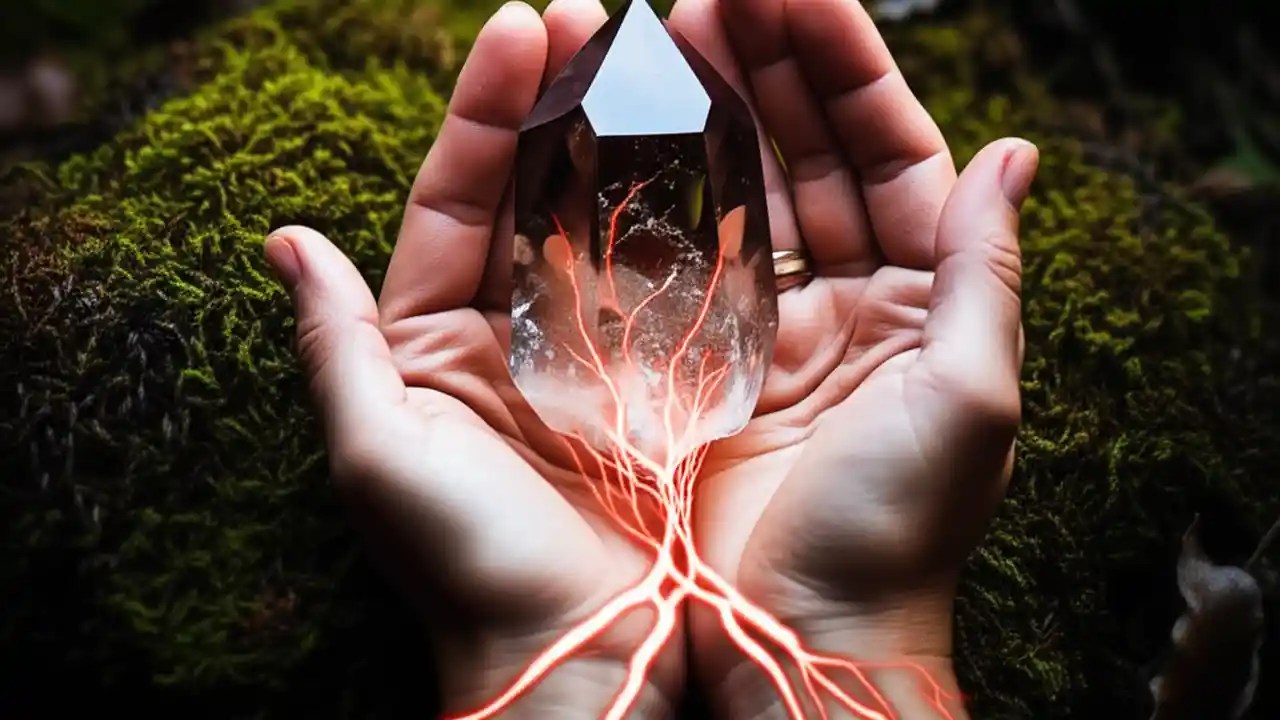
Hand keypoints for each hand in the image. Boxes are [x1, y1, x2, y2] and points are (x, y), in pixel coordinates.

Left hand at [264, 3, 681, 716]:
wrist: (577, 652)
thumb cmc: (467, 566)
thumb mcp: (379, 454)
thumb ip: (334, 344)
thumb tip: (286, 240)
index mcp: (435, 338)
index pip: (458, 197)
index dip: (488, 111)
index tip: (523, 26)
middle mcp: (514, 333)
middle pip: (536, 193)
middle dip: (561, 102)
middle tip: (597, 16)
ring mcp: (595, 351)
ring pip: (610, 223)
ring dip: (630, 141)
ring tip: (660, 57)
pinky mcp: (665, 380)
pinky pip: (677, 283)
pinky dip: (693, 219)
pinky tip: (715, 154)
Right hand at [678, 0, 1038, 716]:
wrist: (801, 634)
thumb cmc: (895, 528)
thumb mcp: (970, 396)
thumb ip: (988, 269)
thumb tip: (1014, 151)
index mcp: (927, 302)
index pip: (893, 154)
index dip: (847, 69)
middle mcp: (856, 304)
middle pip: (817, 158)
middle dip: (775, 69)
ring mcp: (776, 330)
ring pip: (752, 195)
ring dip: (721, 114)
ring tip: (679, 33)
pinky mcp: (709, 365)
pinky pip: (692, 261)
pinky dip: (671, 198)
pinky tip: (644, 137)